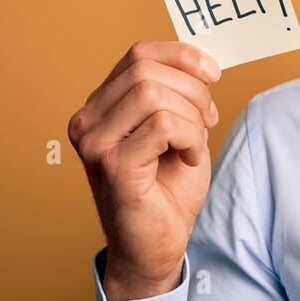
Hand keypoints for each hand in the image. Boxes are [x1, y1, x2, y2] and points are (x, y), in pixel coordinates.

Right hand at [68, 41, 221, 300]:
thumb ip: (179, 95)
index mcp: (100, 107)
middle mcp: (87, 122)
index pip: (138, 54)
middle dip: (192, 90)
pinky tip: (189, 159)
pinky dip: (189, 138)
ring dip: (191, 116)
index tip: (212, 74)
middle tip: (208, 120)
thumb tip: (202, 65)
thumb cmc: (167, 190)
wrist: (156, 246)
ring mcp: (95, 144)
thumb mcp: (178, 129)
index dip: (181, 55)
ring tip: (194, 144)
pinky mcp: (113, 166)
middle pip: (146, 70)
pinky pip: (163, 125)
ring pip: (154, 94)